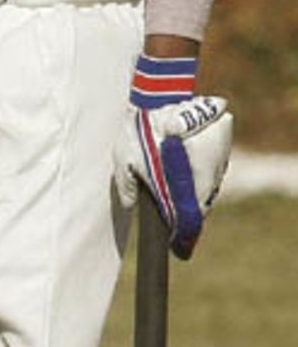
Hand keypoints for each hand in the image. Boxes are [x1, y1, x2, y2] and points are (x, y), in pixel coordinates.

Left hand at [115, 90, 233, 259]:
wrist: (162, 94)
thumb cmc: (139, 130)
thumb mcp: (123, 161)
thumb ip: (127, 188)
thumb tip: (132, 206)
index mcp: (184, 189)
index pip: (189, 226)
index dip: (183, 241)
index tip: (179, 251)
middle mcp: (206, 180)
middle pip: (200, 207)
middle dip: (187, 214)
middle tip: (174, 218)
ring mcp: (218, 162)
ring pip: (208, 187)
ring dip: (194, 191)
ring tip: (174, 183)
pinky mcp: (222, 146)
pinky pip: (213, 168)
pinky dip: (201, 171)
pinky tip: (184, 163)